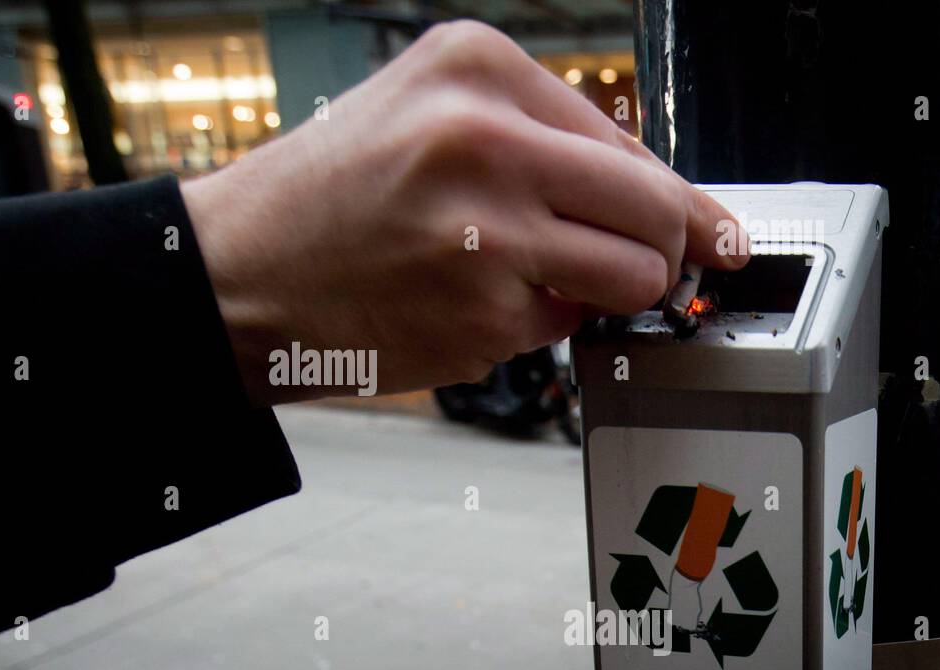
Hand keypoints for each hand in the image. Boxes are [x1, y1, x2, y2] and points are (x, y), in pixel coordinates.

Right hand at [181, 20, 747, 406]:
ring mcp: (489, 236)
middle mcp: (489, 141)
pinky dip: (526, 326)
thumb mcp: (420, 109)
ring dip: (603, 293)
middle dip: (667, 249)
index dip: (671, 194)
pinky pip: (556, 330)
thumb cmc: (322, 194)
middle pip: (655, 209)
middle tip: (650, 267)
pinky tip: (458, 303)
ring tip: (528, 281)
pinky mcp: (481, 319)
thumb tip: (648, 191)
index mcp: (475, 69)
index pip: (625, 139)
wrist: (234, 274)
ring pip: (629, 278)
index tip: (706, 227)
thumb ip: (534, 133)